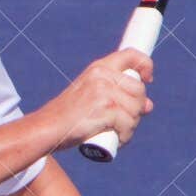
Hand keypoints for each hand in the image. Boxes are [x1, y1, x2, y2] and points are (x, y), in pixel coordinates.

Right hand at [38, 49, 153, 151]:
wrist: (46, 129)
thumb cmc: (67, 118)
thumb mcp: (91, 98)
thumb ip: (117, 98)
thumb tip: (149, 106)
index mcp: (98, 68)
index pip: (131, 56)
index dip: (145, 65)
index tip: (148, 79)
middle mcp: (102, 76)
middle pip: (139, 89)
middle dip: (138, 109)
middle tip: (126, 122)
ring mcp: (104, 92)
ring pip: (136, 108)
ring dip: (132, 125)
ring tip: (118, 133)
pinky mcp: (105, 109)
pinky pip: (128, 123)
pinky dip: (126, 135)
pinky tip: (118, 140)